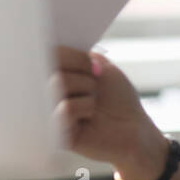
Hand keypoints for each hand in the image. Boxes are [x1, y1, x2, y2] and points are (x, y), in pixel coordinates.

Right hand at [51, 45, 159, 170]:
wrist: (133, 128)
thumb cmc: (118, 98)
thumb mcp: (102, 67)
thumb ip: (78, 55)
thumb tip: (55, 47)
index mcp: (55, 75)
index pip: (46, 52)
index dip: (69, 54)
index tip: (90, 64)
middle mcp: (47, 92)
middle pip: (49, 65)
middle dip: (80, 68)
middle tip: (96, 79)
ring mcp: (48, 112)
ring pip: (57, 83)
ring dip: (85, 87)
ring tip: (94, 100)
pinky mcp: (55, 133)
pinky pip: (66, 108)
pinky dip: (86, 107)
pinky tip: (90, 117)